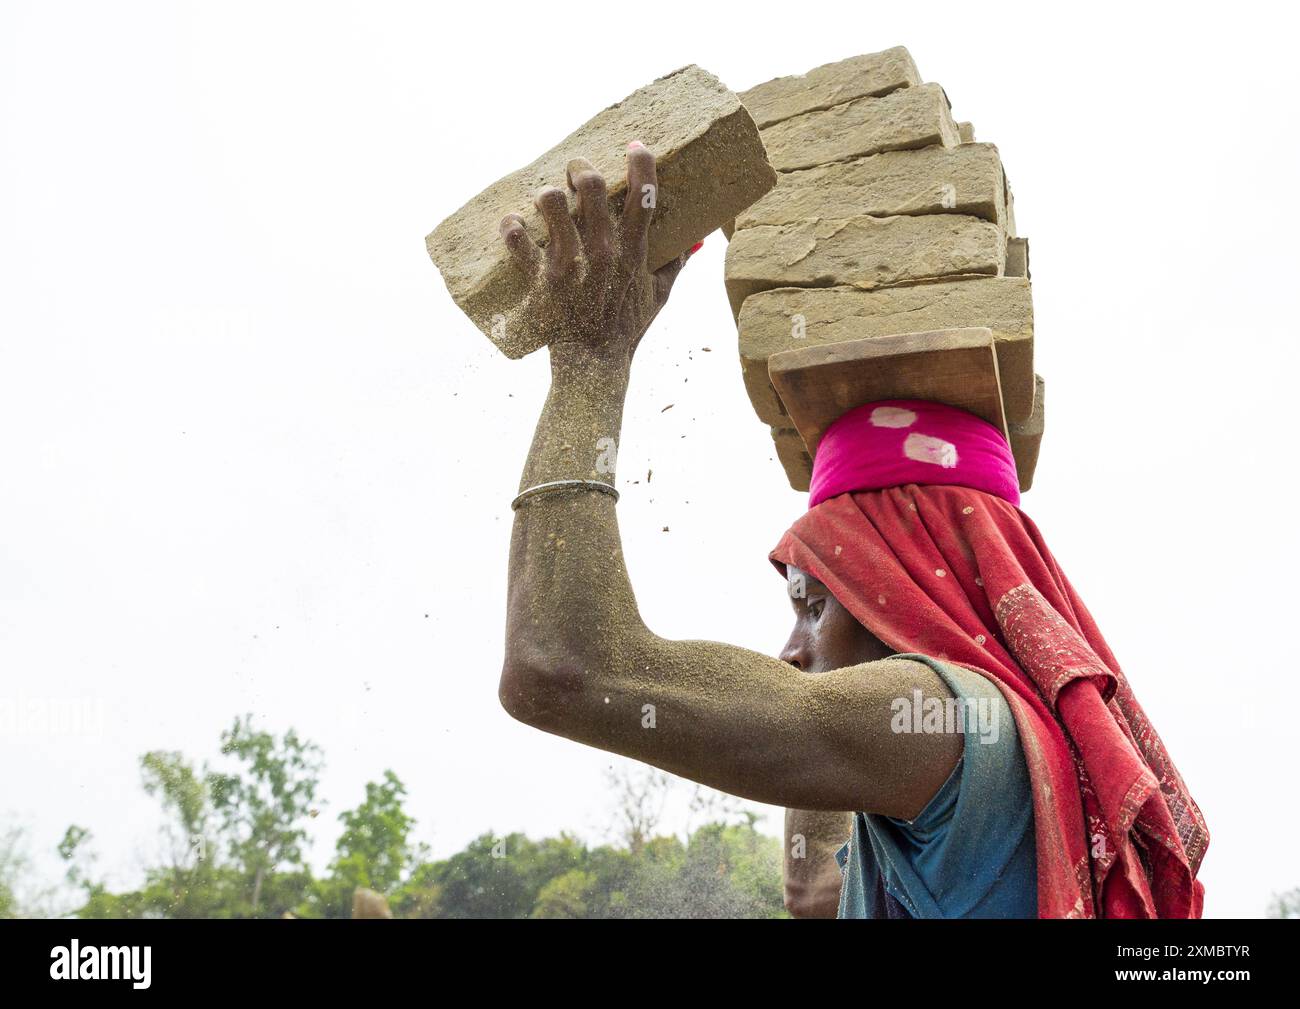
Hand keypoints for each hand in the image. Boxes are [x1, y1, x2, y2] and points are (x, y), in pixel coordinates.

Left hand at [498, 142, 694, 371]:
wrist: (593, 362)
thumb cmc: (627, 326)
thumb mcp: (659, 295)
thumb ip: (676, 263)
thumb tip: (697, 239)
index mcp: (634, 252)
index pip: (643, 195)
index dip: (640, 162)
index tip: (634, 147)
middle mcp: (602, 253)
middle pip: (590, 186)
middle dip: (580, 168)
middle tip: (576, 173)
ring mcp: (569, 264)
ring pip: (550, 202)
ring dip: (546, 194)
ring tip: (547, 199)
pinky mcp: (540, 279)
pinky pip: (516, 239)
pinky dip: (511, 226)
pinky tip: (514, 223)